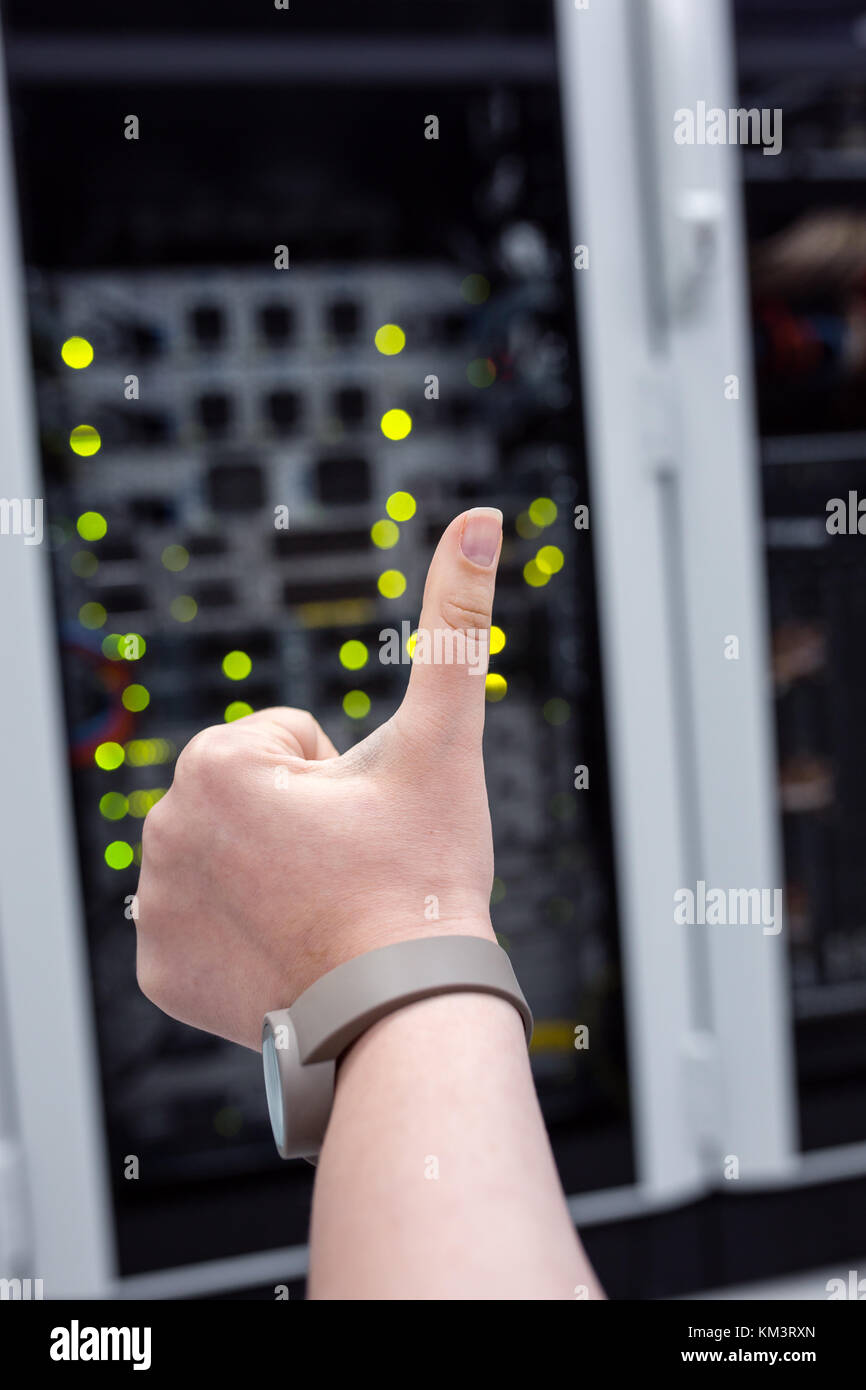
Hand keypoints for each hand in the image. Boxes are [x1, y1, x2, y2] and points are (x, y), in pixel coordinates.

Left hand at [134, 508, 503, 1048]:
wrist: (404, 1009)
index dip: (337, 782)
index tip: (359, 831)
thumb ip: (456, 622)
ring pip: (228, 856)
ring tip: (317, 914)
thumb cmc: (422, 876)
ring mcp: (156, 904)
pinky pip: (201, 922)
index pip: (284, 744)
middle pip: (251, 799)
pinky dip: (239, 933)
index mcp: (219, 764)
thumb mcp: (444, 742)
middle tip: (344, 875)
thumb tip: (481, 517)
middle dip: (297, 825)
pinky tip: (285, 953)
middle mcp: (164, 828)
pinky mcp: (159, 968)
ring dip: (268, 872)